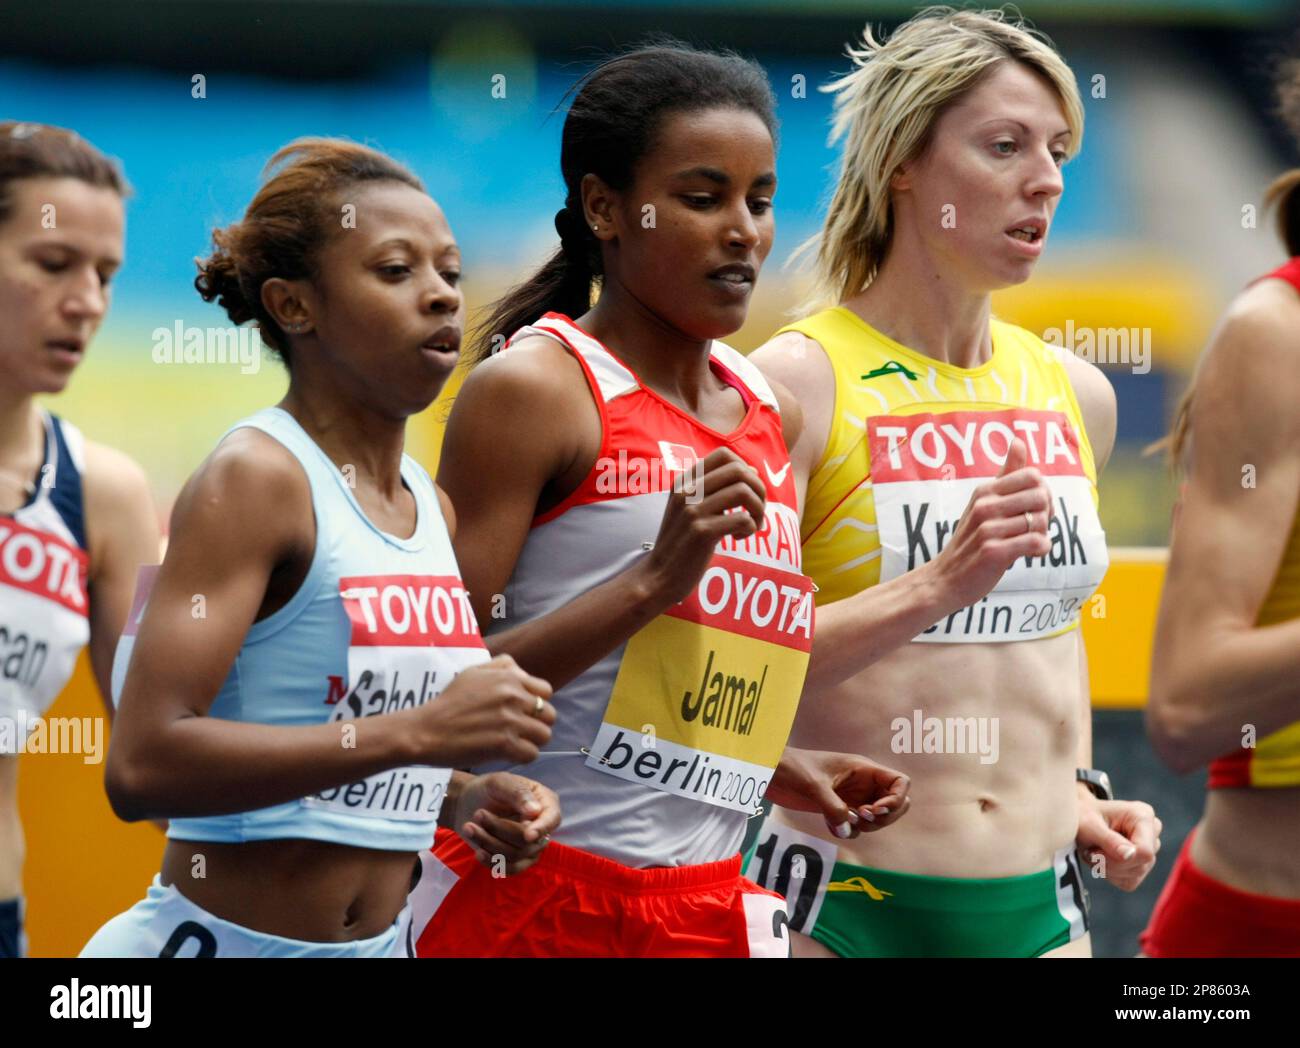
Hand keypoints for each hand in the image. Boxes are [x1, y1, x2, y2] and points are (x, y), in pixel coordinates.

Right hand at [416, 654, 555, 766]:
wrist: (425, 730)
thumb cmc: (448, 703)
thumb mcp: (472, 672)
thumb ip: (501, 666)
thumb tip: (523, 672)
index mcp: (508, 677)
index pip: (546, 691)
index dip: (537, 704)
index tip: (523, 713)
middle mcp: (513, 696)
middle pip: (549, 715)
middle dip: (538, 724)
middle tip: (520, 731)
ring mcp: (509, 720)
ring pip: (544, 735)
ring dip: (532, 741)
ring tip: (515, 743)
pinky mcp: (503, 744)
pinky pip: (532, 753)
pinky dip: (522, 756)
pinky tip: (508, 753)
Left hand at [454, 771, 561, 875]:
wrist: (471, 803)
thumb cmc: (490, 789)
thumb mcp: (501, 783)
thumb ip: (518, 794)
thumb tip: (535, 811)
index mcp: (545, 803)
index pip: (552, 819)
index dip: (541, 828)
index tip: (528, 835)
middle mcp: (542, 827)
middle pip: (529, 841)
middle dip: (499, 829)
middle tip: (478, 814)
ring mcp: (530, 846)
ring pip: (516, 856)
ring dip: (489, 843)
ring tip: (469, 826)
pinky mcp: (516, 860)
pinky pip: (510, 869)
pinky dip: (491, 861)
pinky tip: (478, 851)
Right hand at [638, 448, 766, 604]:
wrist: (658, 576)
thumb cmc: (682, 542)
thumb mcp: (690, 508)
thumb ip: (714, 489)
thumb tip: (753, 470)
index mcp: (684, 481)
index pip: (724, 455)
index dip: (745, 469)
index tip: (746, 492)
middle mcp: (687, 491)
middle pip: (739, 470)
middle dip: (758, 490)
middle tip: (755, 510)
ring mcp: (693, 511)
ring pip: (744, 492)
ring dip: (758, 510)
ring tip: (752, 525)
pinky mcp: (702, 532)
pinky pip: (743, 519)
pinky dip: (750, 528)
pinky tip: (739, 538)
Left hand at [765, 747, 910, 837]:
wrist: (770, 772)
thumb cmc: (793, 768)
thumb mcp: (814, 785)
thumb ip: (833, 807)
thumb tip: (848, 830)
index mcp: (864, 769)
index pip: (900, 783)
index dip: (896, 800)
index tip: (874, 810)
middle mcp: (862, 783)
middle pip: (895, 804)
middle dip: (884, 817)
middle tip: (860, 817)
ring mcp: (851, 797)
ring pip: (876, 819)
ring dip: (866, 826)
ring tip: (844, 821)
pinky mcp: (837, 809)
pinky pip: (855, 827)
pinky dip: (848, 831)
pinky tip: (831, 825)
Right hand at [931, 438, 1053, 608]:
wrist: (946, 580)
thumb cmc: (971, 541)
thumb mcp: (983, 503)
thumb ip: (1006, 474)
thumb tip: (1018, 440)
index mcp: (984, 491)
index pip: (1033, 476)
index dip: (1043, 492)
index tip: (1034, 510)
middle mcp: (984, 506)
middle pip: (1041, 497)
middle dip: (1046, 514)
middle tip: (1034, 529)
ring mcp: (987, 529)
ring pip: (1040, 522)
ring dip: (1042, 535)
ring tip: (1027, 544)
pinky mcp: (993, 552)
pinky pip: (1035, 542)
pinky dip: (1041, 549)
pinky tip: (1031, 554)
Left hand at [1076, 791, 1161, 890]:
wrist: (1079, 818)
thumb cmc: (1083, 817)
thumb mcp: (1089, 826)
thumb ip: (1109, 840)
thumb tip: (1129, 855)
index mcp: (1142, 815)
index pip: (1144, 851)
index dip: (1120, 859)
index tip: (1095, 851)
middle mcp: (1152, 831)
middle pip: (1141, 865)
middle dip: (1111, 864)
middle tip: (1090, 851)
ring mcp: (1149, 848)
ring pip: (1136, 875)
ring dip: (1108, 869)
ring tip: (1093, 853)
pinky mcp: (1142, 863)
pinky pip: (1131, 882)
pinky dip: (1111, 876)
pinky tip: (1101, 860)